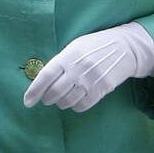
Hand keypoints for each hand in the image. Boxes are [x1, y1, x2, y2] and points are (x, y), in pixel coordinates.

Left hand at [24, 21, 153, 112]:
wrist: (126, 48)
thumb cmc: (96, 46)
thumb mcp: (76, 47)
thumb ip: (60, 62)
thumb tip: (42, 81)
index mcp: (69, 55)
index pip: (46, 76)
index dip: (34, 91)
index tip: (27, 102)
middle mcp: (78, 68)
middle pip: (54, 92)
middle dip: (47, 99)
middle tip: (47, 99)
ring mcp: (91, 80)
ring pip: (67, 101)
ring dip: (61, 103)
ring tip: (63, 98)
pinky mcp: (102, 89)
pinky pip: (82, 105)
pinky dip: (75, 106)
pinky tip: (76, 99)